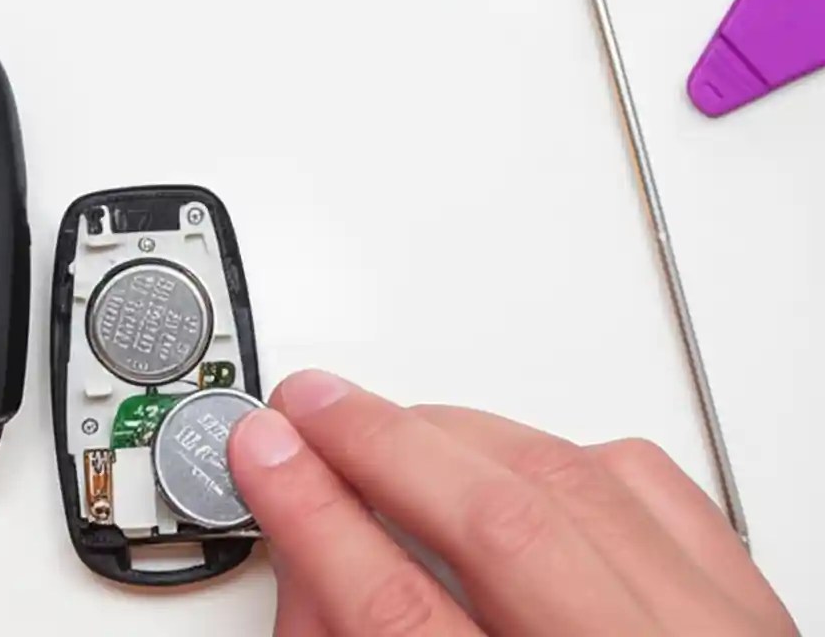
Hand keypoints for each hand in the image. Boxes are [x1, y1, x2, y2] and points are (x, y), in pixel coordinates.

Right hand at [228, 370, 797, 635]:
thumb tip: (312, 555)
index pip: (402, 616)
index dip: (317, 520)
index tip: (269, 460)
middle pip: (498, 527)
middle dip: (380, 446)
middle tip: (312, 408)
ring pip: (573, 485)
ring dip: (457, 435)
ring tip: (385, 421)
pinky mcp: (754, 608)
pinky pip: (649, 486)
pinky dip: (561, 454)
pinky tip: (503, 454)